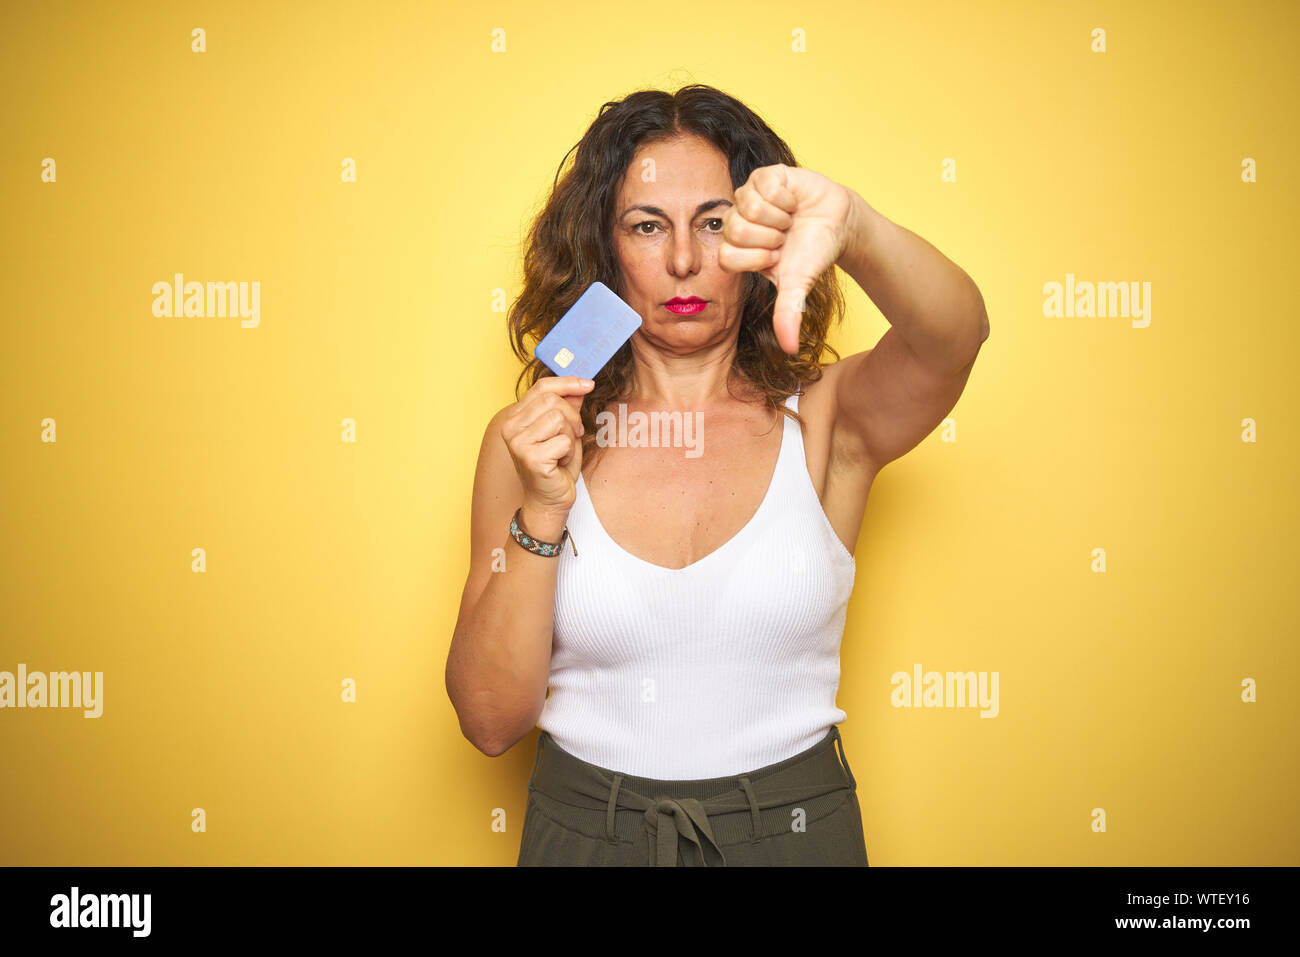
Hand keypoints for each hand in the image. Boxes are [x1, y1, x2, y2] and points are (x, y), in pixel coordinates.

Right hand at [500, 376, 592, 520]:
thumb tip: (579, 387)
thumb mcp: (564, 431)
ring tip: (562, 452)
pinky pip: (564, 441)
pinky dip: (569, 453)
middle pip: (552, 401)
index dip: (567, 383)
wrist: (549, 501)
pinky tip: (559, 464)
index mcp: (515, 417)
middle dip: (572, 417)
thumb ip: (568, 408)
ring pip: (559, 419)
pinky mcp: (530, 458)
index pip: (541, 388)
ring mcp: (518, 443)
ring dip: (570, 437)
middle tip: (575, 435)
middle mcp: (511, 428)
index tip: (588, 384)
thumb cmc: (556, 466)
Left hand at [718, 165, 854, 353]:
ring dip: (778, 217)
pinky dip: (785, 197)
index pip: (725, 257)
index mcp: (738, 250)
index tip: (777, 257)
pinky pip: (763, 185)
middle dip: (769, 237)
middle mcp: (737, 223)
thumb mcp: (799, 285)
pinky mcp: (763, 177)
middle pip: (735, 230)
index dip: (756, 258)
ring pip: (748, 206)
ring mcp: (748, 197)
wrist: (839, 223)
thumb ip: (789, 314)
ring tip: (789, 220)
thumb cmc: (813, 253)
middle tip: (785, 237)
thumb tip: (791, 349)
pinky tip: (792, 202)